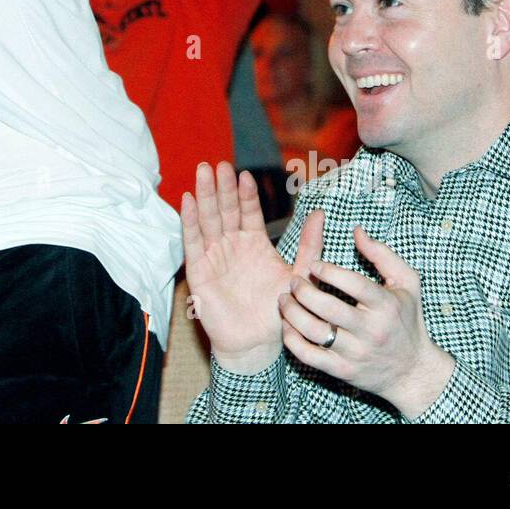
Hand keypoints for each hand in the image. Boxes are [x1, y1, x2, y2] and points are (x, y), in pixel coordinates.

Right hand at [182, 161, 324, 373]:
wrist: (256, 343)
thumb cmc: (277, 312)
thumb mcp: (298, 274)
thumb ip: (310, 245)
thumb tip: (321, 213)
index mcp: (254, 243)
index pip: (248, 212)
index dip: (246, 194)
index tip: (246, 175)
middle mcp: (232, 245)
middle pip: (225, 210)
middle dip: (223, 187)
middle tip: (219, 165)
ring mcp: (214, 255)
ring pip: (208, 219)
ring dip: (205, 196)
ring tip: (202, 172)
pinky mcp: (199, 270)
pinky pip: (193, 242)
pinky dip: (189, 221)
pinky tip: (188, 201)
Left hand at [278, 226, 454, 417]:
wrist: (413, 372)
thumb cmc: (407, 320)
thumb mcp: (407, 283)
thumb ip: (382, 255)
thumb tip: (357, 231)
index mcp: (385, 306)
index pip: (354, 285)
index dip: (329, 272)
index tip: (314, 265)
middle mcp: (371, 330)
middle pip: (328, 308)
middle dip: (303, 290)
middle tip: (293, 281)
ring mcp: (356, 353)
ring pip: (314, 332)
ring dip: (292, 313)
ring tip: (284, 299)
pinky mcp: (343, 371)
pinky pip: (309, 356)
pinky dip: (292, 340)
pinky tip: (287, 325)